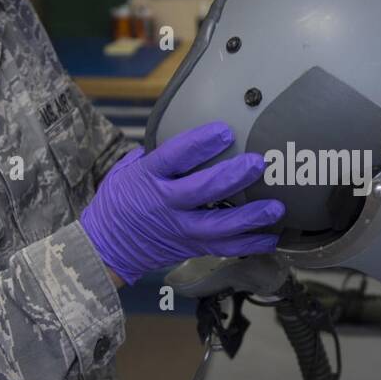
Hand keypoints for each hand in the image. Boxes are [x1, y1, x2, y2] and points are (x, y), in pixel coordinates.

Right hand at [79, 121, 283, 284]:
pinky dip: (250, 244)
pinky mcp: (192, 247)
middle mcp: (166, 204)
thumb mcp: (126, 171)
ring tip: (275, 207)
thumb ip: (154, 154)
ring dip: (250, 216)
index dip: (200, 144)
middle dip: (233, 176)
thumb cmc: (117, 204)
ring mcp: (181, 229)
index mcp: (148, 178)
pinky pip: (225, 248)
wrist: (105, 248)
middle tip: (258, 164)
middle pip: (204, 190)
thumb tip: (180, 131)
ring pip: (220, 226)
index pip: (175, 157)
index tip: (224, 131)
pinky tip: (271, 237)